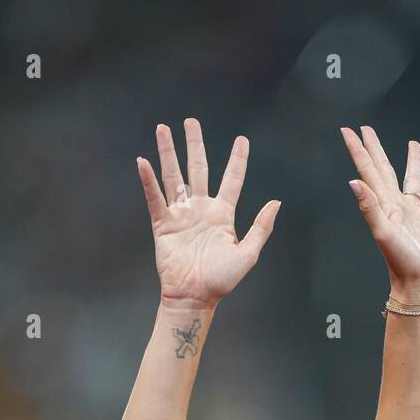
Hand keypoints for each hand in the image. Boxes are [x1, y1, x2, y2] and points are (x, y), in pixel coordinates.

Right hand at [137, 119, 280, 309]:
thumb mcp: (248, 254)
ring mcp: (181, 215)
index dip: (237, 160)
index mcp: (222, 215)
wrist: (194, 297)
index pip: (231, 180)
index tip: (242, 140)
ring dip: (168, 153)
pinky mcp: (163, 224)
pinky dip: (148, 181)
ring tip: (163, 129)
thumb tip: (276, 203)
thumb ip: (261, 228)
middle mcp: (201, 209)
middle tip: (191, 122)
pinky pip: (155, 198)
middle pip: (198, 169)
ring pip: (173, 176)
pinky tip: (143, 162)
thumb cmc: (221, 281)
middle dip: (194, 145)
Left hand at [340, 125, 419, 294]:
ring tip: (414, 143)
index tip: (348, 131)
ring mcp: (413, 214)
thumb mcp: (384, 233)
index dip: (358, 150)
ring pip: (412, 180)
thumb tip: (354, 182)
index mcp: (384, 204)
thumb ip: (369, 207)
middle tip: (367, 129)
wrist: (417, 284)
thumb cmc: (401, 262)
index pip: (368, 171)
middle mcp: (396, 205)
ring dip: (412, 163)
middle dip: (375, 149)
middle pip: (384, 169)